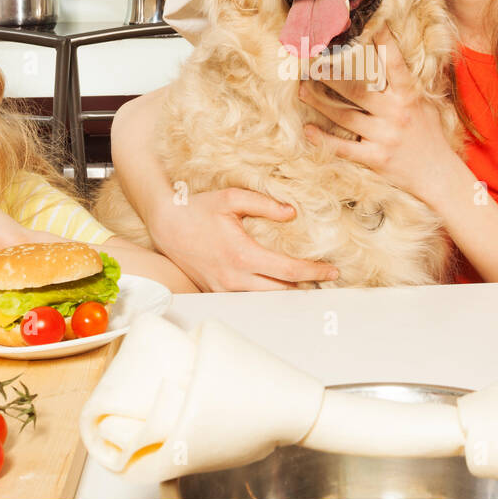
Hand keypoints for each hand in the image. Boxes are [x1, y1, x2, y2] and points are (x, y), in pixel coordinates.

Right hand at [148, 188, 339, 291]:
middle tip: (326, 281)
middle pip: (281, 293)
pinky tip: (277, 286)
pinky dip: (265, 295)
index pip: (288, 271)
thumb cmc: (197, 208)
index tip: (332, 270)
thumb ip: (265, 204)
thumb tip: (292, 213)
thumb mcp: (232, 198)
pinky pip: (247, 298)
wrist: (165, 224)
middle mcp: (234, 277)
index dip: (314, 271)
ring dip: (287, 294)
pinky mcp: (215, 291)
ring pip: (265, 300)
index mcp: (243, 254)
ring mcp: (223, 288)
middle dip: (306, 288)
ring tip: (307, 285)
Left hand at [297, 28, 459, 204]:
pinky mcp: (376, 158)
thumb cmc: (429, 135)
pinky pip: (344, 148)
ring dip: (321, 103)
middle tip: (311, 64)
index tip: (368, 26)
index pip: (394, 65)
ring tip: (303, 90)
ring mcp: (385, 136)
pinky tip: (308, 131)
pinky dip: (324, 140)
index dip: (383, 44)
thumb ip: (406, 84)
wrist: (438, 174)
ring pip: (345, 116)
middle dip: (331, 76)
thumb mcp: (425, 104)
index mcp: (409, 96)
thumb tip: (389, 57)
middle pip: (357, 90)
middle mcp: (396, 113)